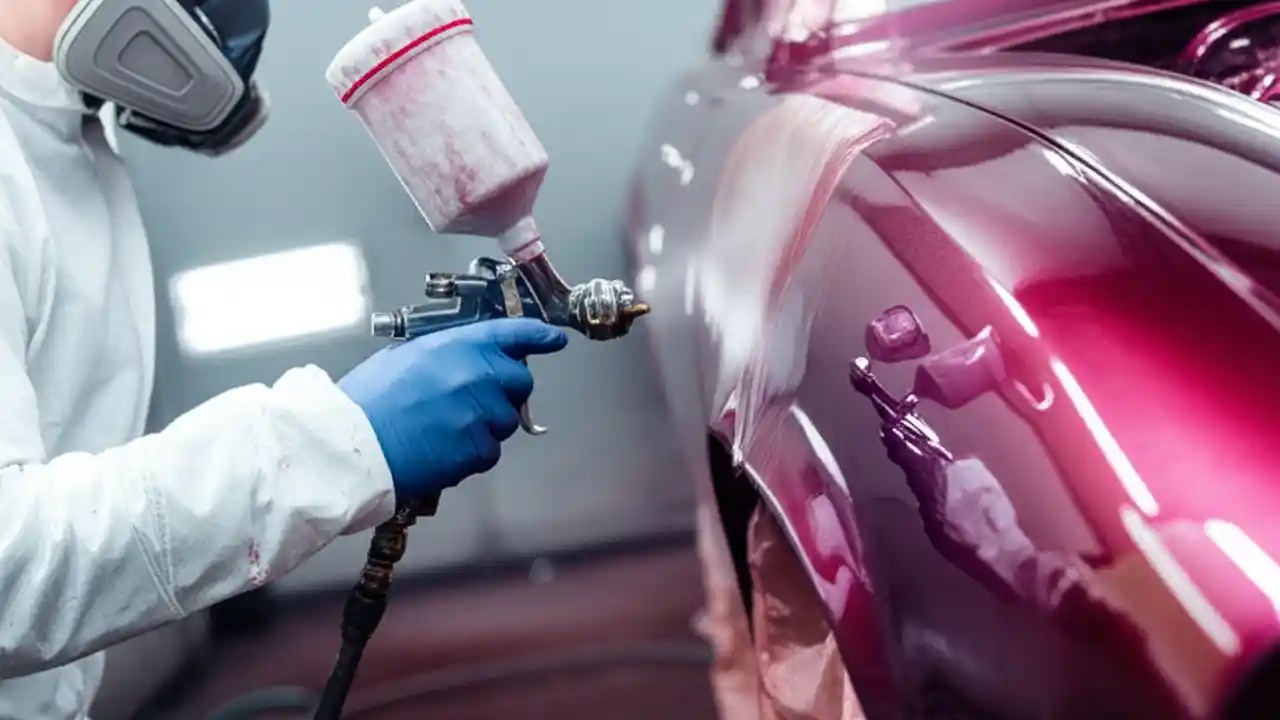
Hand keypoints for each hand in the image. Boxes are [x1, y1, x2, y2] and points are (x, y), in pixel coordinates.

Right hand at [339, 319, 568, 500]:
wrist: (353, 444)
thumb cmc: (368, 401)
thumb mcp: (406, 355)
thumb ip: (446, 353)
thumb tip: (465, 358)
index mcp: (459, 346)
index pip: (514, 334)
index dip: (539, 336)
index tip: (553, 338)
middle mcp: (478, 377)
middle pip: (521, 382)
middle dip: (507, 390)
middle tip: (476, 399)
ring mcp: (481, 415)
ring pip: (506, 421)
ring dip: (486, 424)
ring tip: (444, 427)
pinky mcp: (477, 451)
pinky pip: (490, 451)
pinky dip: (472, 453)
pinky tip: (442, 448)